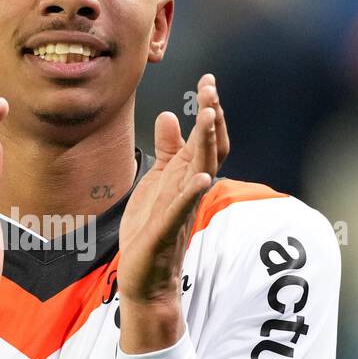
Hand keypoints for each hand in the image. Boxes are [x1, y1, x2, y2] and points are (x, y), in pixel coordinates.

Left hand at [118, 74, 229, 306]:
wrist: (146, 278)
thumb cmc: (151, 230)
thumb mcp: (155, 182)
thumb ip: (167, 151)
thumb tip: (170, 115)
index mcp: (186, 176)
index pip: (204, 138)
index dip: (208, 110)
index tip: (208, 80)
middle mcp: (190, 189)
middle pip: (209, 149)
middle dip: (211, 118)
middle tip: (211, 89)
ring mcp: (181, 209)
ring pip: (201, 172)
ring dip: (206, 145)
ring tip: (209, 117)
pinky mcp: (167, 229)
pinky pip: (184, 209)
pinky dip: (192, 193)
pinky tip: (201, 178)